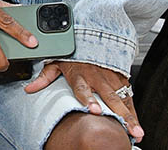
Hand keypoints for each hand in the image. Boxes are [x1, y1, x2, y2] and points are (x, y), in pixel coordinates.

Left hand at [25, 61, 143, 141]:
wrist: (92, 36)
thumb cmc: (72, 54)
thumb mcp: (55, 62)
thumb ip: (44, 77)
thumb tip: (29, 89)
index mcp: (79, 75)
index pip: (83, 88)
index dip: (89, 99)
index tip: (94, 110)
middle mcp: (97, 78)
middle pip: (109, 98)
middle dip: (119, 113)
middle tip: (126, 128)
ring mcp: (111, 80)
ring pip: (122, 100)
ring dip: (130, 116)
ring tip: (136, 131)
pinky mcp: (121, 80)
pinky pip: (129, 98)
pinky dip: (134, 112)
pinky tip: (137, 125)